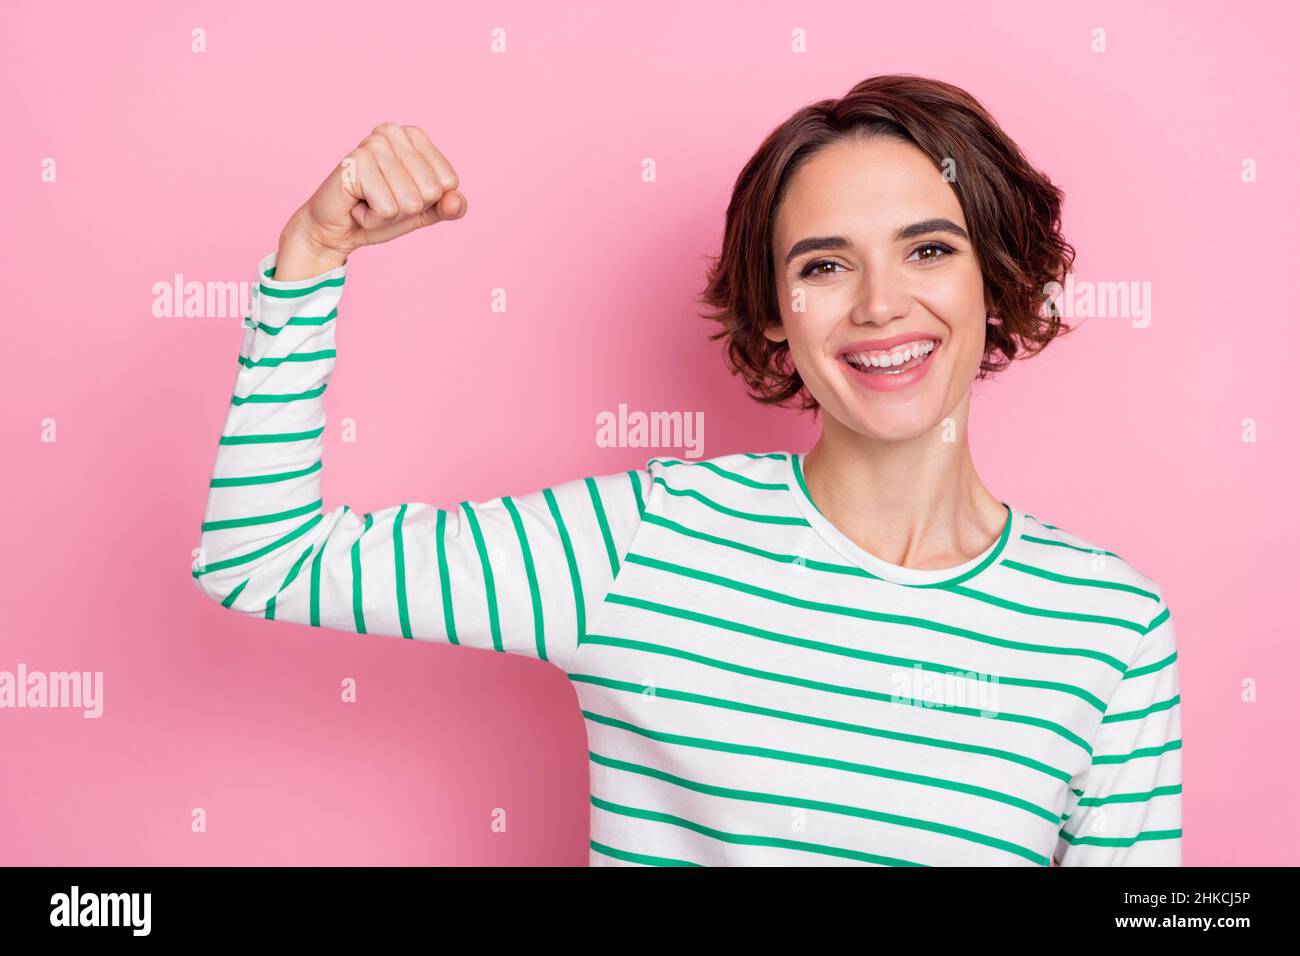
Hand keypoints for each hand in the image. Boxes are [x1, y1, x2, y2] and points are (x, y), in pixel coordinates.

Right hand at [275, 122, 466, 278]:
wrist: (338, 230)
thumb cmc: (378, 214)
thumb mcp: (422, 212)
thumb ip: (447, 207)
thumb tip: (457, 201)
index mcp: (414, 135)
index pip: (449, 182)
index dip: (428, 202)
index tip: (400, 195)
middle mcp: (393, 131)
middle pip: (431, 191)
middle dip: (408, 209)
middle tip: (381, 201)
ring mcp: (373, 144)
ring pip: (410, 202)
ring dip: (389, 216)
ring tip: (368, 203)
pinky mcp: (355, 163)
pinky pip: (387, 209)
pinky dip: (373, 219)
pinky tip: (357, 206)